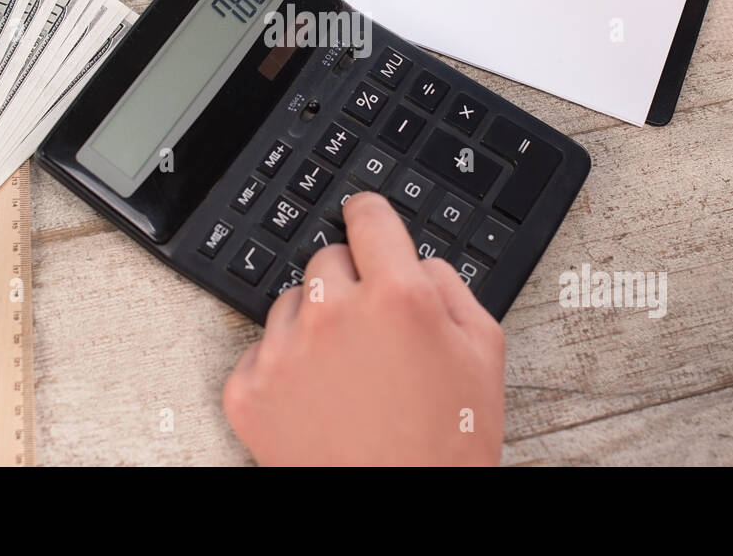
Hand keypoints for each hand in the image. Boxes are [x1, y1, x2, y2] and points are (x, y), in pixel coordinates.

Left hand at [222, 192, 505, 465]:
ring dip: (313, 323)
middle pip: (327, 259)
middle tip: (371, 331)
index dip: (369, 215)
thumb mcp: (483, 353)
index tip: (363, 216)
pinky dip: (282, 368)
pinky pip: (259, 352)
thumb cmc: (447, 446)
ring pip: (291, 303)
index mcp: (396, 297)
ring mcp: (284, 352)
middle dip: (349, 283)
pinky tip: (317, 398)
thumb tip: (416, 260)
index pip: (368, 217)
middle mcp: (333, 314)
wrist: (401, 516)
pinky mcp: (249, 391)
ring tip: (348, 375)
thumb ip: (450, 286)